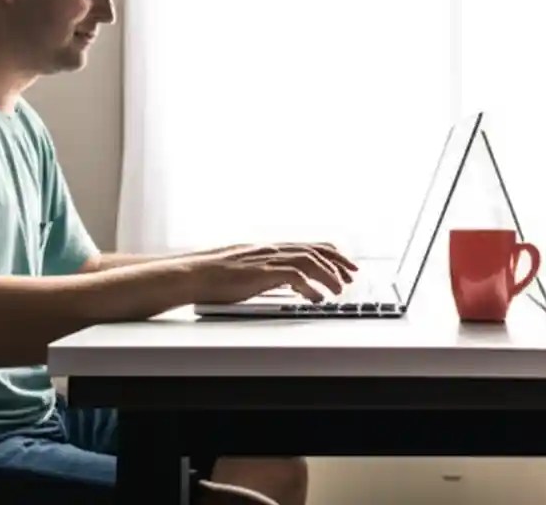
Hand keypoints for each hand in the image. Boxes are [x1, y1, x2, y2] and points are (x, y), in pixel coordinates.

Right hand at [200, 242, 358, 303]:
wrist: (193, 274)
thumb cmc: (213, 275)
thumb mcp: (247, 270)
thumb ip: (267, 273)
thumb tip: (285, 283)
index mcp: (269, 247)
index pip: (309, 245)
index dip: (331, 253)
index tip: (345, 264)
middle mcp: (272, 249)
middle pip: (315, 250)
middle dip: (338, 263)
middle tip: (352, 276)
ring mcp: (268, 259)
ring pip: (310, 261)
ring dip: (328, 276)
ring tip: (338, 290)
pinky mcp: (262, 272)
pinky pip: (296, 276)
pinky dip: (310, 287)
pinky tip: (316, 298)